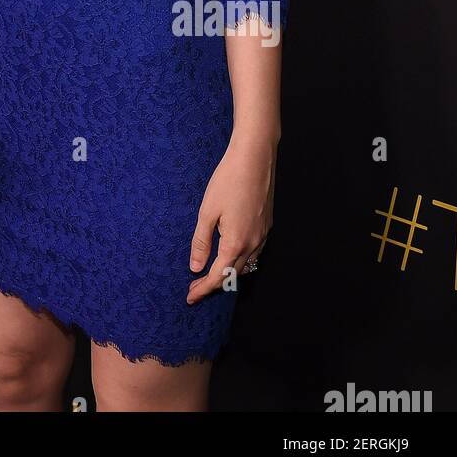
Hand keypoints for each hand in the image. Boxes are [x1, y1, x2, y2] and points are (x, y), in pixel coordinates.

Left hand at [186, 133, 276, 303]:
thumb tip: (196, 267)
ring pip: (246, 265)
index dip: (203, 289)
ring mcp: (263, 236)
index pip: (219, 276)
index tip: (190, 297)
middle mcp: (253, 244)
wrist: (255, 158)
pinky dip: (240, 260)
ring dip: (228, 272)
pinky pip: (254, 252)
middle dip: (214, 284)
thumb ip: (201, 241)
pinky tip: (229, 254)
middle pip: (233, 275)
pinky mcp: (267, 226)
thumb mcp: (207, 211)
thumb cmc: (228, 181)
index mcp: (236, 243)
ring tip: (210, 273)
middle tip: (195, 287)